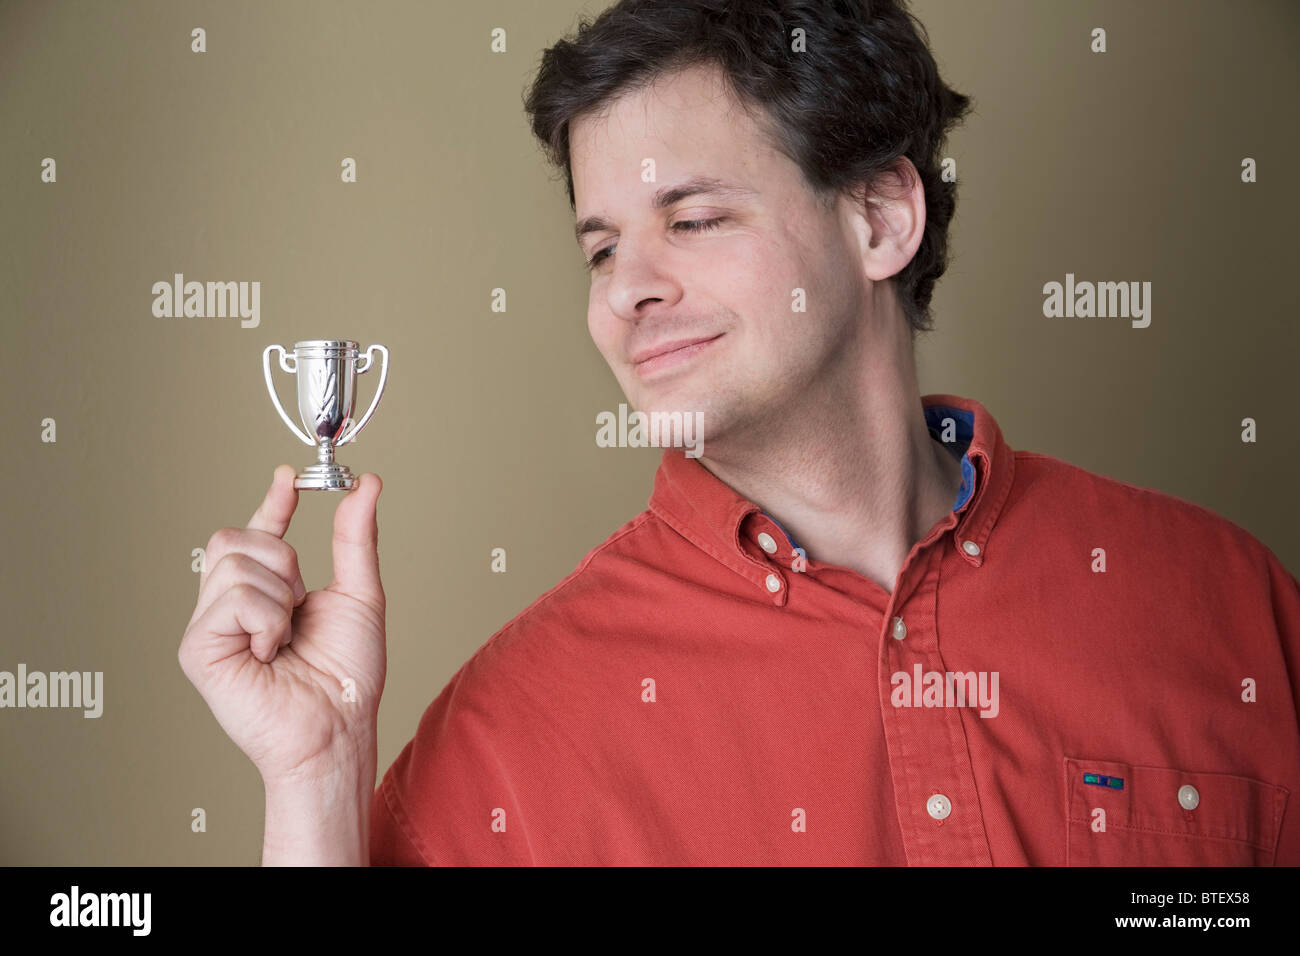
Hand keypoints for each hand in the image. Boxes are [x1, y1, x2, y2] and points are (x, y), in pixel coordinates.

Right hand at [178, 465, 385, 784]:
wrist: (338, 727)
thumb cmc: (348, 676)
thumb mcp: (360, 594)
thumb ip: (355, 538)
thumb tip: (365, 484)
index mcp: (265, 592)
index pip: (257, 534)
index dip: (271, 502)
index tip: (290, 478)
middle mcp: (229, 606)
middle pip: (235, 538)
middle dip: (282, 560)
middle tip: (299, 605)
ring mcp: (209, 626)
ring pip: (235, 563)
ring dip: (280, 597)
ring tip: (286, 637)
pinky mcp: (197, 648)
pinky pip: (232, 599)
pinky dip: (266, 620)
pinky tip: (271, 651)